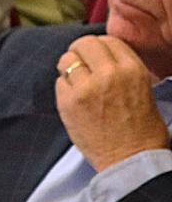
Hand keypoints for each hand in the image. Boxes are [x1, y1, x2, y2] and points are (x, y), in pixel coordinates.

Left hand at [56, 35, 171, 170]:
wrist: (132, 161)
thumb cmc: (142, 130)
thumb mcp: (143, 89)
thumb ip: (122, 69)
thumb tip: (102, 56)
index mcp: (132, 69)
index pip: (107, 40)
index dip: (100, 47)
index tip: (97, 56)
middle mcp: (109, 74)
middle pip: (83, 44)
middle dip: (81, 52)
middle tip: (82, 64)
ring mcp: (86, 88)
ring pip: (66, 60)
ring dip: (70, 69)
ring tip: (78, 82)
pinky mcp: (68, 103)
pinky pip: (58, 83)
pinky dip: (64, 88)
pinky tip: (75, 99)